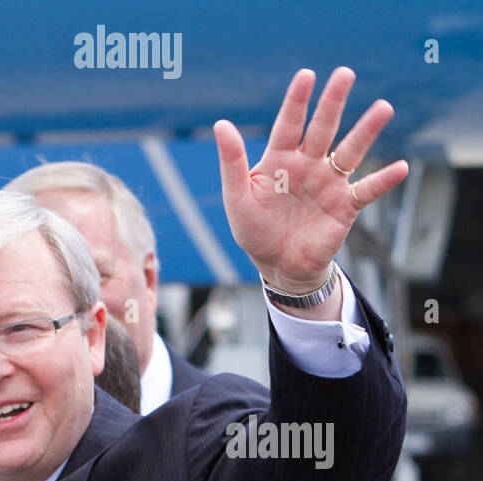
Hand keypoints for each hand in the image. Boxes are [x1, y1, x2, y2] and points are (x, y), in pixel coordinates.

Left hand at [214, 67, 407, 300]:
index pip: (288, 125)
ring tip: (383, 108)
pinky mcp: (345, 205)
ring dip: (366, 131)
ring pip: (349, 152)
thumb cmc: (254, 230)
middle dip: (333, 103)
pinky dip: (383, 180)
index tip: (306, 76)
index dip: (297, 102)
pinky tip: (401, 167)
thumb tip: (221, 124)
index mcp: (280, 160)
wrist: (278, 265)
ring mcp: (328, 183)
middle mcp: (308, 165)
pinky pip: (367, 190)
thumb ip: (231, 162)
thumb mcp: (237, 198)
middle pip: (322, 128)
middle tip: (345, 74)